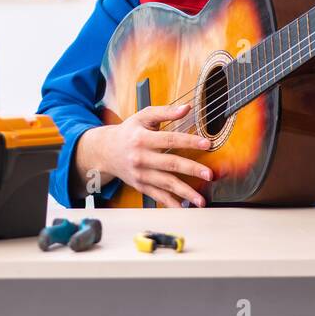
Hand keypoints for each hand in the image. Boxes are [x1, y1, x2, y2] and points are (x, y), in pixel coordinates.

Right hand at [88, 103, 211, 207]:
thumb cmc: (128, 132)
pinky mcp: (140, 185)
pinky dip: (170, 203)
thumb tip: (187, 108)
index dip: (189, 141)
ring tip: (201, 200)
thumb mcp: (143, 117)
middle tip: (209, 174)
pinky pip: (157, 196)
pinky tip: (184, 208)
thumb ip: (166, 112)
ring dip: (185, 193)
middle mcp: (141, 157)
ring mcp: (141, 174)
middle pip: (170, 163)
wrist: (106, 151)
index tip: (206, 144)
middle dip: (191, 169)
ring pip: (165, 184)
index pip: (169, 139)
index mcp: (142, 138)